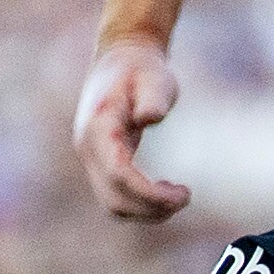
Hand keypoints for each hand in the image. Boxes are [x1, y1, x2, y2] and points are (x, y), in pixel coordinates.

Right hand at [73, 38, 190, 221]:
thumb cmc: (141, 70)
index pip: (118, 174)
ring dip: (146, 211)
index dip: (149, 193)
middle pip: (113, 199)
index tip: (184, 194)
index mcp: (98, 129)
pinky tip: (164, 191)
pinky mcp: (100, 164)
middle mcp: (88, 148)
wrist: (119, 62)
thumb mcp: (153, 77)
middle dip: (150, 208)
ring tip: (178, 196)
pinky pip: (115, 197)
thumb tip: (149, 117)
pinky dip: (140, 204)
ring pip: (112, 205)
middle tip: (186, 196)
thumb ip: (152, 97)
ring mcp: (91, 159)